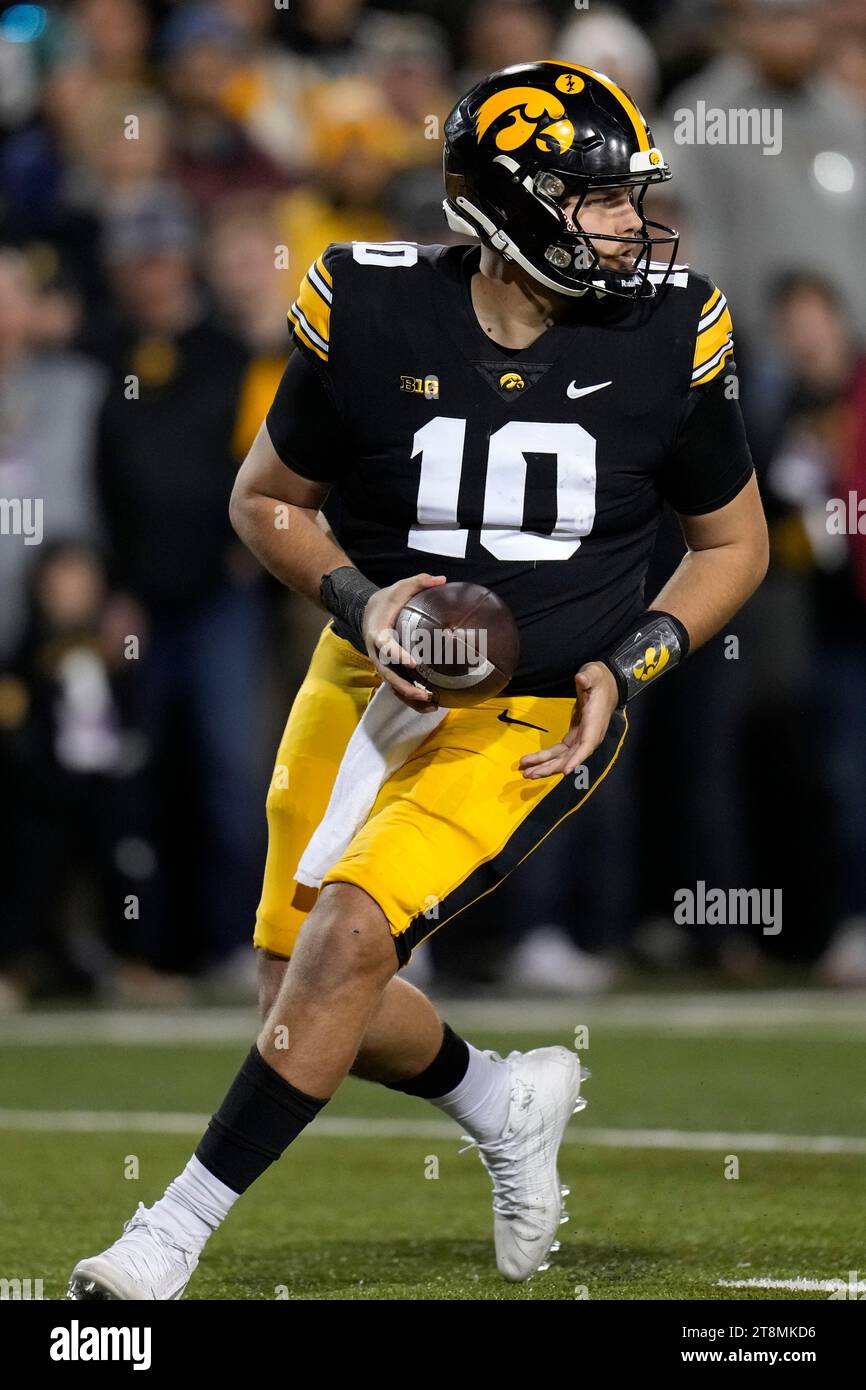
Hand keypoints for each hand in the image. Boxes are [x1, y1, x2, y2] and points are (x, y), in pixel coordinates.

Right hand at [362, 572, 446, 711]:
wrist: (366, 611)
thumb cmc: (386, 600)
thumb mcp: (400, 586)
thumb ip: (420, 582)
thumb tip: (443, 579)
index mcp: (378, 633)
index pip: (386, 647)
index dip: (398, 656)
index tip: (414, 663)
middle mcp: (377, 653)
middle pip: (388, 675)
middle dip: (406, 688)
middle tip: (425, 694)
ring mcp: (381, 664)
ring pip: (393, 687)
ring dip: (410, 699)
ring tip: (432, 705)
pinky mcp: (388, 670)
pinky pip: (397, 688)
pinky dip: (411, 699)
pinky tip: (431, 705)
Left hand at [518, 661, 619, 778]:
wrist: (606, 684)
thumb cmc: (599, 680)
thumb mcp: (594, 674)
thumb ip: (588, 677)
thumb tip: (581, 679)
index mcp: (594, 723)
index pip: (586, 744)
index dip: (576, 758)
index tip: (565, 770)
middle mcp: (589, 735)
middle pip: (570, 757)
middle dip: (551, 767)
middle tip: (530, 774)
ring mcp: (581, 737)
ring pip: (563, 757)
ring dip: (545, 765)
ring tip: (526, 772)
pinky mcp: (574, 736)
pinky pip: (559, 751)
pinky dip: (546, 757)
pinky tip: (533, 761)